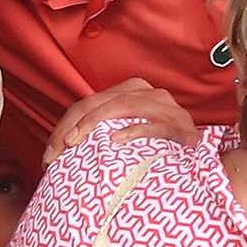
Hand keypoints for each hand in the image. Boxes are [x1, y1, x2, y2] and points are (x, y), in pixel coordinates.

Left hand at [42, 78, 198, 165]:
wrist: (197, 155)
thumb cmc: (155, 147)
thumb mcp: (123, 132)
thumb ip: (99, 132)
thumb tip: (59, 149)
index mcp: (129, 90)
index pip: (87, 103)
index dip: (64, 126)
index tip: (49, 154)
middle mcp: (146, 92)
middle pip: (99, 103)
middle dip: (72, 128)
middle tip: (57, 152)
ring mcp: (165, 106)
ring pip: (121, 107)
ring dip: (94, 125)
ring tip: (76, 144)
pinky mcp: (180, 126)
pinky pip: (153, 125)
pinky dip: (133, 131)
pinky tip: (116, 140)